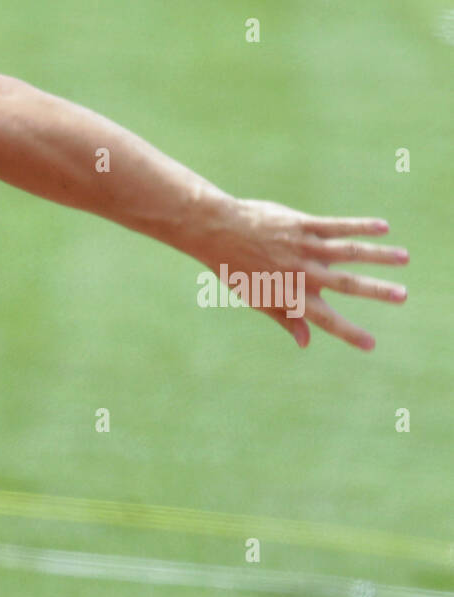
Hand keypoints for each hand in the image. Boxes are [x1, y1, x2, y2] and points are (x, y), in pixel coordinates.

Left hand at [191, 197, 408, 349]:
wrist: (219, 233)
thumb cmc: (237, 269)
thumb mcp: (257, 298)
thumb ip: (286, 318)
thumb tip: (305, 342)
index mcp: (291, 296)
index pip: (325, 320)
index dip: (348, 333)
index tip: (370, 344)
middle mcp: (302, 273)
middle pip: (347, 284)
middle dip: (377, 290)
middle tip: (403, 296)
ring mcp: (305, 248)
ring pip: (350, 252)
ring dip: (379, 255)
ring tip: (404, 258)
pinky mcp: (304, 226)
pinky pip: (338, 226)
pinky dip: (361, 226)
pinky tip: (384, 226)